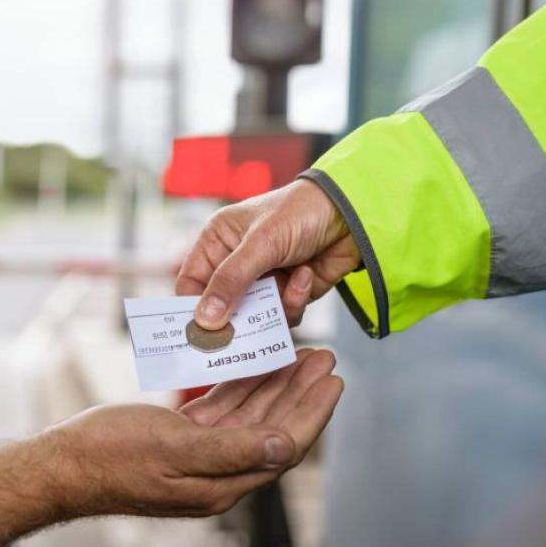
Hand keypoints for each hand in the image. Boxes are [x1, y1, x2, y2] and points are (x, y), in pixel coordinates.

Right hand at [39, 349, 341, 518]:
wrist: (63, 465)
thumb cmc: (110, 455)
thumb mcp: (173, 447)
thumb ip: (232, 450)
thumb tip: (285, 446)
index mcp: (221, 483)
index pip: (283, 445)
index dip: (312, 412)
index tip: (333, 380)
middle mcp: (218, 474)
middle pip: (274, 429)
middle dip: (301, 393)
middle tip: (323, 357)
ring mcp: (200, 458)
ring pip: (251, 418)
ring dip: (275, 386)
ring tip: (299, 355)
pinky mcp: (182, 442)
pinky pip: (222, 412)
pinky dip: (240, 388)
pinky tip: (251, 365)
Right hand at [176, 179, 361, 328]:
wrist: (353, 214)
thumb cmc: (300, 212)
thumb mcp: (261, 244)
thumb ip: (231, 281)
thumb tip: (204, 320)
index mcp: (218, 242)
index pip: (192, 284)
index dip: (193, 309)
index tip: (200, 334)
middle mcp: (237, 262)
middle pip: (222, 307)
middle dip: (237, 318)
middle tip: (245, 333)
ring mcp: (263, 279)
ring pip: (254, 317)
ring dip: (273, 309)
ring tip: (288, 285)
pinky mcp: (289, 293)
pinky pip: (282, 315)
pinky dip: (294, 301)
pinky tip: (305, 276)